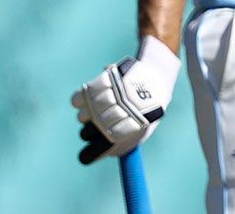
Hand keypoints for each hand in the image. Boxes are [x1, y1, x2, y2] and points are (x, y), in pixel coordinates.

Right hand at [71, 36, 179, 163]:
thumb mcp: (141, 132)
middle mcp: (112, 118)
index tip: (90, 151)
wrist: (157, 79)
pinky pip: (77, 99)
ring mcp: (106, 98)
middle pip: (86, 134)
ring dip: (90, 112)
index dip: (89, 154)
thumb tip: (102, 156)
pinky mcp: (100, 82)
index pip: (90, 154)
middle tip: (104, 121)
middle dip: (92, 130)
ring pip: (82, 116)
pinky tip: (94, 97)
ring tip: (108, 104)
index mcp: (123, 135)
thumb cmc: (147, 110)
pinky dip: (83, 99)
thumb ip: (121, 147)